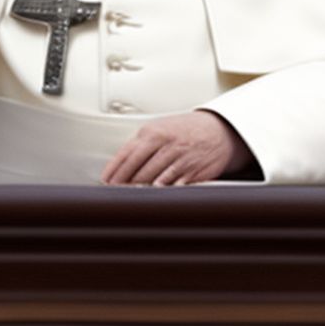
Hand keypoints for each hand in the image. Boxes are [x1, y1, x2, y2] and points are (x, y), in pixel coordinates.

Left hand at [100, 109, 252, 185]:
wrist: (218, 130)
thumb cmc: (185, 130)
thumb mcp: (161, 129)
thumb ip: (141, 144)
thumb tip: (119, 165)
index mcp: (153, 131)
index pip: (127, 153)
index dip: (114, 170)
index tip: (106, 181)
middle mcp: (164, 143)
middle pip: (137, 168)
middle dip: (124, 182)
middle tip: (115, 192)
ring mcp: (179, 157)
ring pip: (153, 178)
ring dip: (140, 189)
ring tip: (130, 196)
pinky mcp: (192, 170)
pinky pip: (173, 184)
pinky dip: (162, 191)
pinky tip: (154, 195)